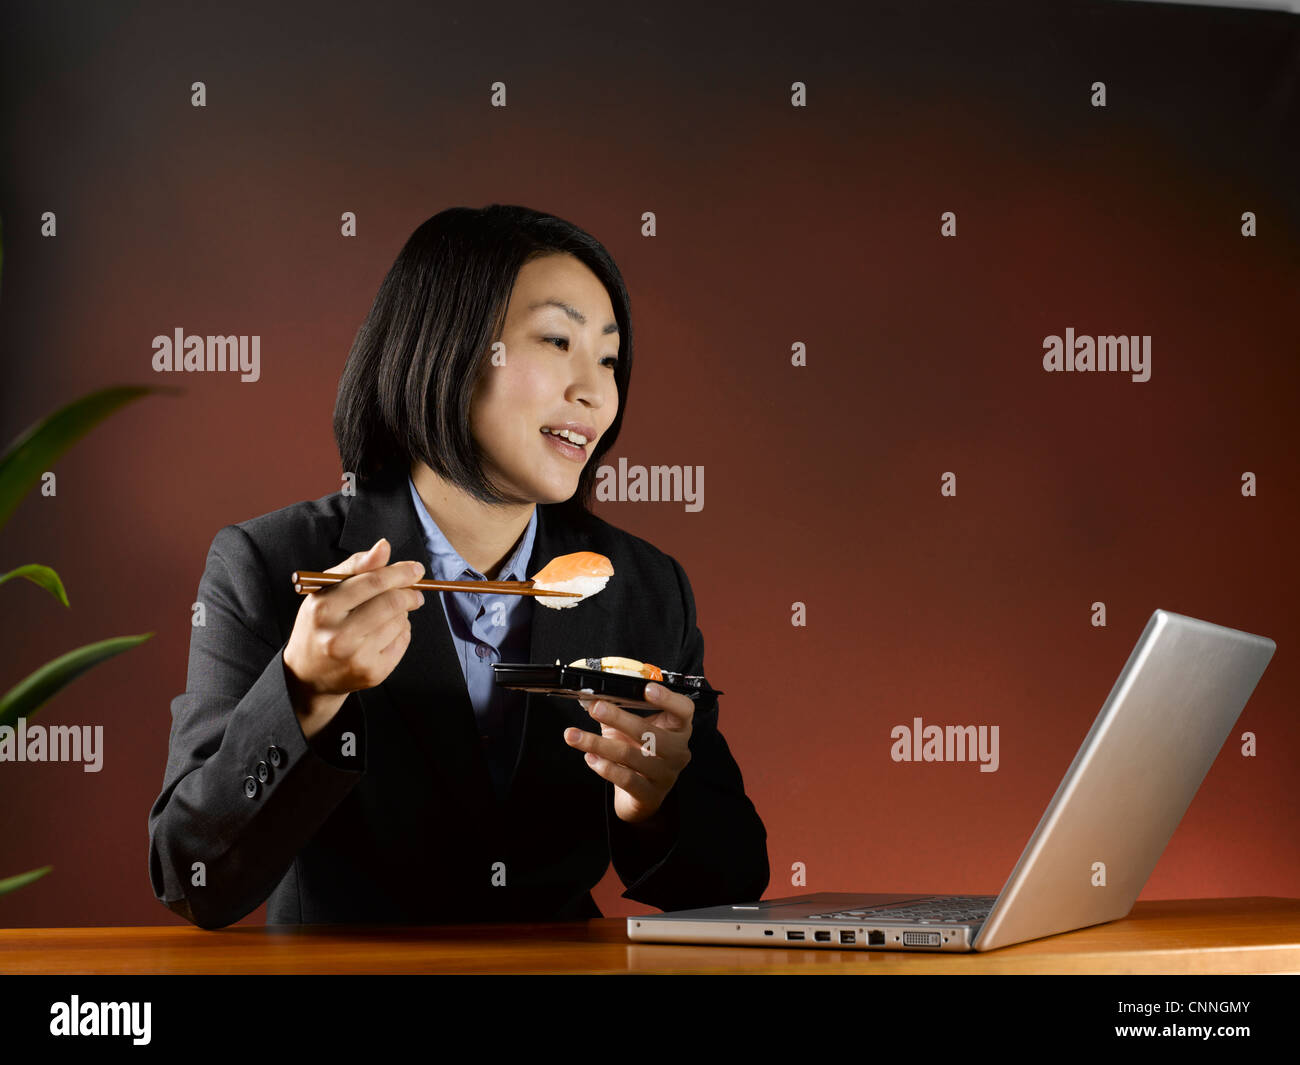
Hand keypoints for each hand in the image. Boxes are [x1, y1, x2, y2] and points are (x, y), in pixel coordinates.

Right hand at [282, 537, 426, 737]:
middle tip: (414, 592)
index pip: (373, 582)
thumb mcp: (326, 591)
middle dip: (410, 594)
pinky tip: (386, 633)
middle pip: (391, 603)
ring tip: (388, 615)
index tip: (416, 569)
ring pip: (400, 622)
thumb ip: (356, 566)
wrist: (308, 674)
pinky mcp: (372, 673)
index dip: (400, 573)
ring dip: (402, 613)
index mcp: (324, 609)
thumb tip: (384, 546)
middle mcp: (338, 636)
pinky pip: (403, 641)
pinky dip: (402, 631)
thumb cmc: (320, 624)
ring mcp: (356, 658)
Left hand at [564, 682, 693, 823]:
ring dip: (598, 744)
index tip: (646, 688)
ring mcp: (666, 775)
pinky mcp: (650, 795)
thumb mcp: (629, 728)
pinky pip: (626, 779)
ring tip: (573, 735)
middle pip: (650, 733)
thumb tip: (590, 695)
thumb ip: (617, 710)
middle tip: (595, 708)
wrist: (639, 796)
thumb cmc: (637, 753)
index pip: (684, 710)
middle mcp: (678, 752)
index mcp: (678, 729)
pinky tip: (589, 757)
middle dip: (619, 718)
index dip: (668, 698)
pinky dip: (604, 767)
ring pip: (630, 756)